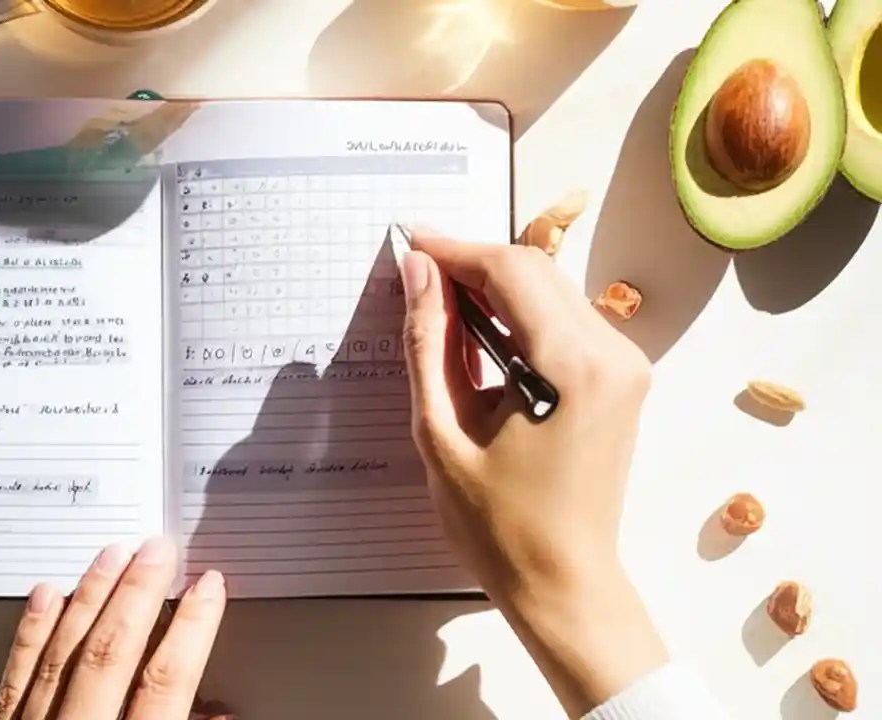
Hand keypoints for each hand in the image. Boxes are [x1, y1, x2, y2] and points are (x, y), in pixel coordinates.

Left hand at [0, 537, 227, 719]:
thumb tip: (220, 714)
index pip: (165, 682)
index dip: (192, 629)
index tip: (208, 586)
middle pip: (112, 653)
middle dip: (138, 594)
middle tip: (159, 550)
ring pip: (64, 652)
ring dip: (91, 597)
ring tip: (113, 554)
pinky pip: (15, 675)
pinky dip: (32, 632)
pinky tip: (47, 594)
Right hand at [398, 232, 667, 717]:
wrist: (564, 583)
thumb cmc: (498, 526)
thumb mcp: (443, 432)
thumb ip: (429, 343)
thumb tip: (419, 272)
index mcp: (574, 367)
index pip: (511, 271)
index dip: (454, 250)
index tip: (408, 244)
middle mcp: (613, 354)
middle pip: (537, 272)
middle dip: (473, 266)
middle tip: (416, 277)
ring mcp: (626, 366)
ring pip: (553, 291)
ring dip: (497, 290)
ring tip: (441, 310)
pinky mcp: (623, 379)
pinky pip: (567, 321)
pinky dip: (521, 316)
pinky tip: (481, 338)